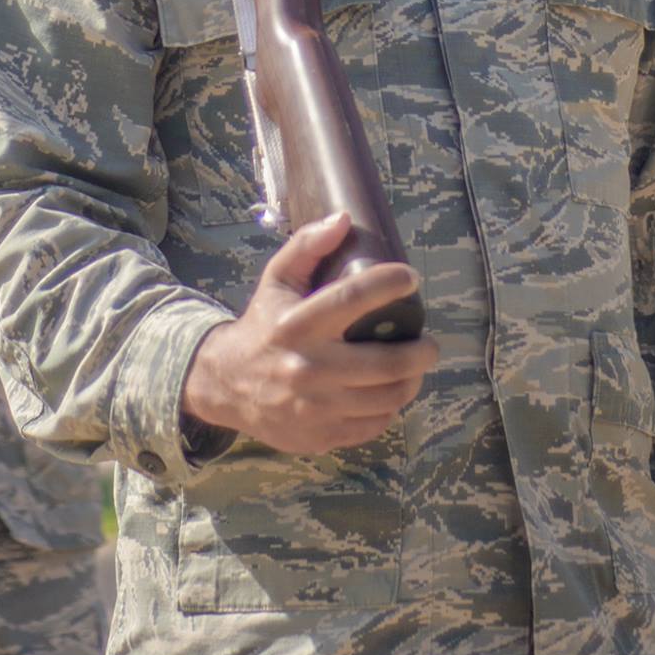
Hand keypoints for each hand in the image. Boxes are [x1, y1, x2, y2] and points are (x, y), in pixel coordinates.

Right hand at [181, 212, 437, 455]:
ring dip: (411, 381)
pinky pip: (375, 423)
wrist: (226, 384)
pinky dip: (388, 407)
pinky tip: (385, 393)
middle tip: (428, 343)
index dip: (390, 284)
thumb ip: (306, 246)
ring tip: (413, 368)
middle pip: (388, 363)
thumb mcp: (276, 281)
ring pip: (389, 397)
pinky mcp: (321, 435)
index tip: (410, 278)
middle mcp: (307, 367)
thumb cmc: (263, 325)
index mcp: (296, 325)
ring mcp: (316, 407)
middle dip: (423, 352)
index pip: (352, 298)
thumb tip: (343, 219)